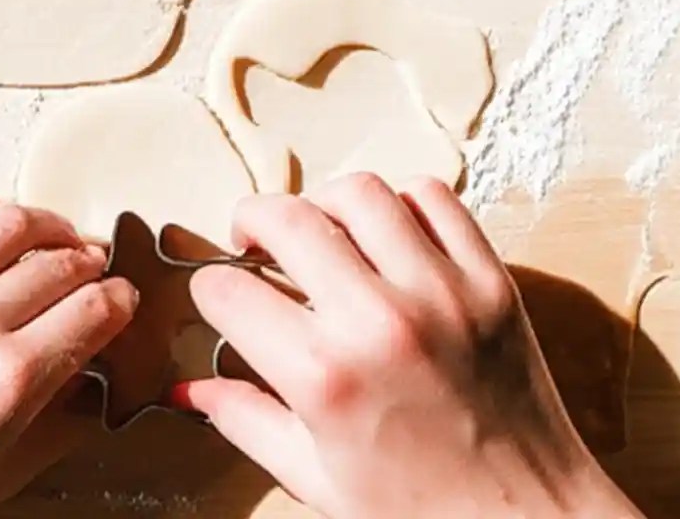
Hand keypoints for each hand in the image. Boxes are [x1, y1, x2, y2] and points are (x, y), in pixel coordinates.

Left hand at [0, 191, 136, 517]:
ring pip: (9, 222)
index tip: (123, 298)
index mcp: (11, 376)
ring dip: (47, 223)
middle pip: (61, 263)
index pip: (96, 308)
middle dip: (91, 263)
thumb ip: (66, 410)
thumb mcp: (14, 462)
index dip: (122, 298)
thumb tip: (98, 367)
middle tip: (95, 269)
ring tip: (56, 236)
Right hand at [175, 174, 642, 518]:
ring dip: (323, 203)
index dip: (211, 290)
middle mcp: (379, 322)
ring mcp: (441, 293)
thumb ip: (246, 421)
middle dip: (250, 221)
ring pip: (359, 193)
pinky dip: (401, 203)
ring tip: (319, 231)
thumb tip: (189, 391)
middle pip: (285, 219)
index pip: (230, 292)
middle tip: (252, 240)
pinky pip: (436, 200)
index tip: (221, 296)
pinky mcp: (490, 280)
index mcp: (325, 378)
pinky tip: (386, 235)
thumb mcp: (316, 478)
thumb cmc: (422, 511)